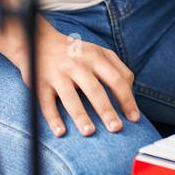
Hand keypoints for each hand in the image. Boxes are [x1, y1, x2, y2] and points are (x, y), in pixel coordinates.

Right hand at [0, 0, 141, 137]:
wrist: (40, 41)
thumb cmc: (78, 53)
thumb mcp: (100, 53)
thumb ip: (118, 69)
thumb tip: (131, 93)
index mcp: (96, 57)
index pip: (117, 80)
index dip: (127, 99)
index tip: (134, 118)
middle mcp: (77, 65)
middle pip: (95, 89)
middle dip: (106, 110)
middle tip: (116, 129)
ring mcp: (58, 74)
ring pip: (70, 97)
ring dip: (80, 116)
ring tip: (89, 132)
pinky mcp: (40, 83)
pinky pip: (46, 103)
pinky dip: (53, 118)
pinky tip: (61, 132)